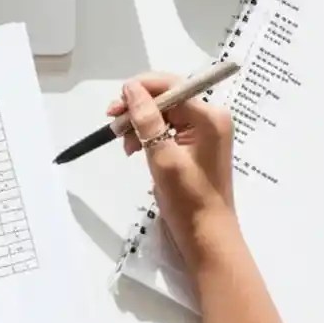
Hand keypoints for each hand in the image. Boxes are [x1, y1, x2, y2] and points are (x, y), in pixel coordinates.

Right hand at [109, 74, 236, 269]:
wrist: (206, 236)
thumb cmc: (189, 199)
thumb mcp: (163, 157)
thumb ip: (147, 119)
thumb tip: (131, 87)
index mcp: (210, 117)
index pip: (171, 86)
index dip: (141, 90)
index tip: (115, 107)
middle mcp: (209, 118)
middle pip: (166, 97)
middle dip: (137, 109)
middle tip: (113, 125)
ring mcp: (202, 132)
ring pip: (161, 113)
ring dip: (139, 124)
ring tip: (126, 145)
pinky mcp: (192, 146)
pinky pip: (165, 129)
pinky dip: (146, 135)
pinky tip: (135, 150)